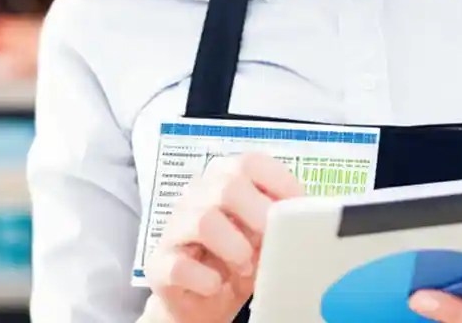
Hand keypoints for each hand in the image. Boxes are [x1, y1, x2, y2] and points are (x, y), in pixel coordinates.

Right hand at [141, 152, 302, 322]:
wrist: (200, 299)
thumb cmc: (236, 259)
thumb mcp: (263, 236)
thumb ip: (278, 221)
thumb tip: (302, 220)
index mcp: (224, 180)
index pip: (249, 162)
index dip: (279, 182)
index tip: (297, 208)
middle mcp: (197, 196)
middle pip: (226, 184)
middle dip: (258, 214)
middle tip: (270, 240)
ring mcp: (175, 228)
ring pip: (204, 221)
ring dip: (235, 247)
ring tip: (245, 267)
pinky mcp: (160, 263)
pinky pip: (180, 265)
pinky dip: (206, 279)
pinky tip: (216, 284)